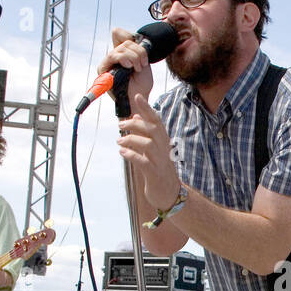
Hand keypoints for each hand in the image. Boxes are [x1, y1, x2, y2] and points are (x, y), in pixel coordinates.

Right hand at [97, 27, 154, 106]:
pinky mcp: (103, 69)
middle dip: (138, 52)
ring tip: (138, 68)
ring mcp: (107, 62)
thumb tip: (131, 38)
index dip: (128, 35)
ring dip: (134, 57)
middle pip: (124, 41)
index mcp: (121, 52)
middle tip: (142, 64)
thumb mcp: (143, 61)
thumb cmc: (142, 83)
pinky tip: (130, 67)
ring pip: (121, 48)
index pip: (117, 33)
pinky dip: (125, 59)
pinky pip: (113, 56)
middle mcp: (113, 56)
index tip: (141, 48)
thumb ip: (137, 49)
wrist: (139, 98)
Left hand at [118, 91, 180, 208]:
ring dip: (131, 140)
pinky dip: (131, 155)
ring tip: (120, 141)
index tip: (137, 96)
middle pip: (151, 129)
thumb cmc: (160, 170)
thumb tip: (135, 115)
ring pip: (147, 144)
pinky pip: (142, 162)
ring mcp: (160, 162)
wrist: (170, 194)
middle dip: (134, 124)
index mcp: (163, 141)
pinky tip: (122, 152)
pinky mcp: (154, 174)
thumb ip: (145, 133)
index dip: (147, 108)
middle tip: (120, 125)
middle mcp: (164, 149)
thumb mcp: (154, 149)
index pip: (156, 120)